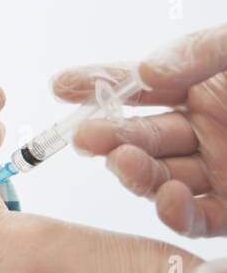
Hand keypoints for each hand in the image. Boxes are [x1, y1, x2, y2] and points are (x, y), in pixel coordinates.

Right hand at [53, 23, 226, 236]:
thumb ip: (194, 53)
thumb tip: (144, 73)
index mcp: (201, 90)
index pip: (136, 88)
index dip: (96, 84)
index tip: (61, 85)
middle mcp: (202, 133)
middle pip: (138, 138)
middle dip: (105, 137)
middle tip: (84, 137)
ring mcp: (217, 173)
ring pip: (158, 178)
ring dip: (132, 173)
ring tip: (123, 161)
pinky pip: (199, 219)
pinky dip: (177, 213)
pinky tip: (170, 196)